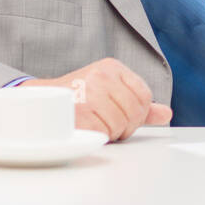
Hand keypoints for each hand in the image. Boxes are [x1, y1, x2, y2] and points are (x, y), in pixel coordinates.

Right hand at [18, 58, 171, 140]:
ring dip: (112, 133)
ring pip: (120, 123)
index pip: (144, 95)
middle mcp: (100, 77)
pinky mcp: (78, 112)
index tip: (125, 117)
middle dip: (126, 126)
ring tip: (97, 126)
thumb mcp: (110, 93)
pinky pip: (104, 132)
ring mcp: (88, 93)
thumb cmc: (78, 99)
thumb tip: (166, 114)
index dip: (138, 113)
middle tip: (111, 126)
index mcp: (111, 68)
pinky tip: (89, 129)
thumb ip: (139, 103)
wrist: (38, 103)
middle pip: (135, 111)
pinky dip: (99, 137)